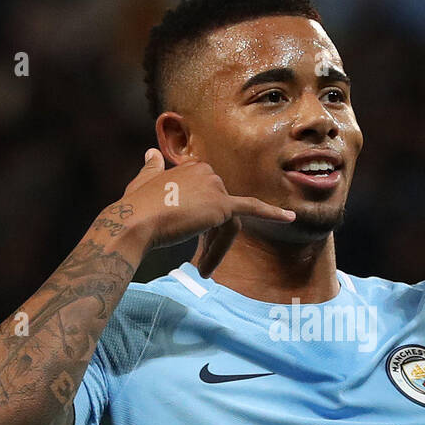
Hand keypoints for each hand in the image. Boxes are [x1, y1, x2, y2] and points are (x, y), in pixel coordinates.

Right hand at [105, 149, 295, 275]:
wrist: (135, 222)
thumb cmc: (134, 208)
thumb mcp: (142, 183)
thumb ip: (151, 170)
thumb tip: (151, 153)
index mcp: (190, 167)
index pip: (207, 199)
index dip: (201, 223)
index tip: (188, 239)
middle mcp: (205, 171)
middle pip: (220, 213)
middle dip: (212, 239)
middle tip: (201, 265)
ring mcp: (215, 186)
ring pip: (227, 223)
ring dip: (218, 248)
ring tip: (204, 270)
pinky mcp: (222, 205)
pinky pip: (251, 209)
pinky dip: (272, 213)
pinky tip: (290, 217)